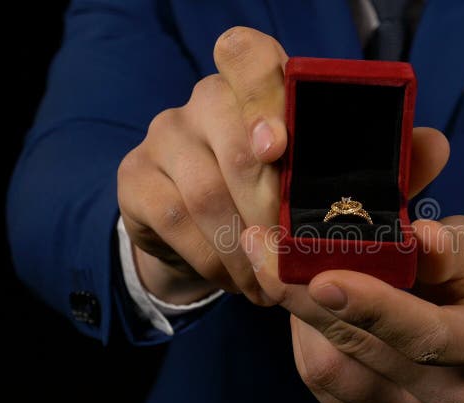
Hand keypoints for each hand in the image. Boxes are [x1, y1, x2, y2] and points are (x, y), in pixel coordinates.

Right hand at [117, 26, 287, 303]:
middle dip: (269, 216)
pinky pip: (176, 220)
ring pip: (208, 194)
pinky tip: (233, 280)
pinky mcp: (133, 173)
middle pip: (239, 151)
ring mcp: (165, 133)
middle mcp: (206, 99)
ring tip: (266, 284)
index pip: (251, 57)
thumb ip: (305, 177)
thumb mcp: (290, 184)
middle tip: (288, 259)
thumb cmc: (259, 199)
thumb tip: (330, 214)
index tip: (278, 147)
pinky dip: (212, 259)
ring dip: (242, 249)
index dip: (267, 96)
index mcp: (254, 88)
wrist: (192, 230)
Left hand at [240, 216, 463, 402]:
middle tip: (261, 248)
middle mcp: (457, 397)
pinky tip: (308, 307)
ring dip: (299, 315)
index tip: (320, 277)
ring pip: (330, 370)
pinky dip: (305, 339)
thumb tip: (417, 237)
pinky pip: (322, 383)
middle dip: (305, 297)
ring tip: (288, 270)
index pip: (426, 335)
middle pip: (363, 351)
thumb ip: (448, 246)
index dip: (372, 308)